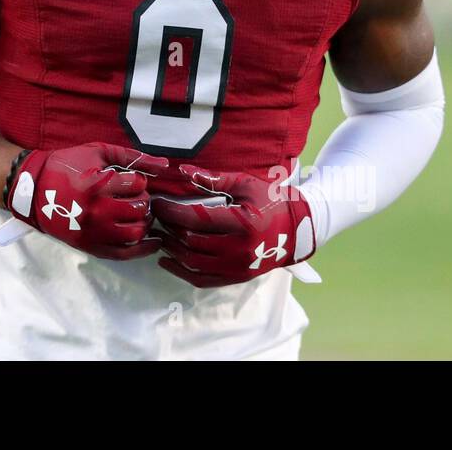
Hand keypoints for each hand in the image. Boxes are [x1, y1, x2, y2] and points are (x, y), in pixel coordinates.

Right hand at [5, 143, 167, 260]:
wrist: (33, 189)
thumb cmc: (66, 166)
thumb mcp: (96, 153)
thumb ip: (131, 156)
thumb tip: (165, 165)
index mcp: (97, 185)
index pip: (137, 185)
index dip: (137, 181)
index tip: (130, 181)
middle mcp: (97, 211)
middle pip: (139, 210)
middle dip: (143, 201)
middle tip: (136, 197)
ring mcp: (93, 232)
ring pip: (135, 233)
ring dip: (144, 222)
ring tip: (138, 214)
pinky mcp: (90, 247)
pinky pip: (124, 254)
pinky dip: (143, 248)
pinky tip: (152, 241)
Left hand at [151, 164, 315, 287]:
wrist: (295, 231)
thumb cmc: (269, 202)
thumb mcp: (245, 184)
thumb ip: (214, 179)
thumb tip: (184, 171)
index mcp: (243, 222)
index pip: (196, 219)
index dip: (171, 212)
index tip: (157, 203)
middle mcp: (240, 249)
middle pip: (191, 242)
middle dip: (168, 229)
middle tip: (156, 217)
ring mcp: (237, 267)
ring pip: (193, 262)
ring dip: (171, 249)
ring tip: (160, 235)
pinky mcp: (235, 278)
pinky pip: (202, 279)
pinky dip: (180, 271)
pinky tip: (167, 260)